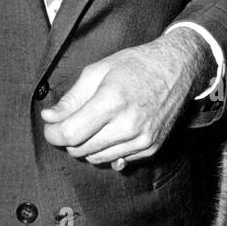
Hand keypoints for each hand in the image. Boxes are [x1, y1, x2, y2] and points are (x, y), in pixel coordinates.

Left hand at [40, 28, 208, 166]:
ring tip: (93, 124)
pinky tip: (112, 130)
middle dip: (68, 138)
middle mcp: (128, 125)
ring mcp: (141, 140)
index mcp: (112, 101)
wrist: (177, 69)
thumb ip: (71, 98)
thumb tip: (49, 118)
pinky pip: (116, 159)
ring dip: (87, 146)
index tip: (51, 126)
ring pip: (96, 158)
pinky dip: (107, 149)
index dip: (53, 133)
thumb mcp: (98, 70)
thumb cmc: (136, 65)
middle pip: (80, 149)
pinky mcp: (150, 148)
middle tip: (71, 121)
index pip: (70, 133)